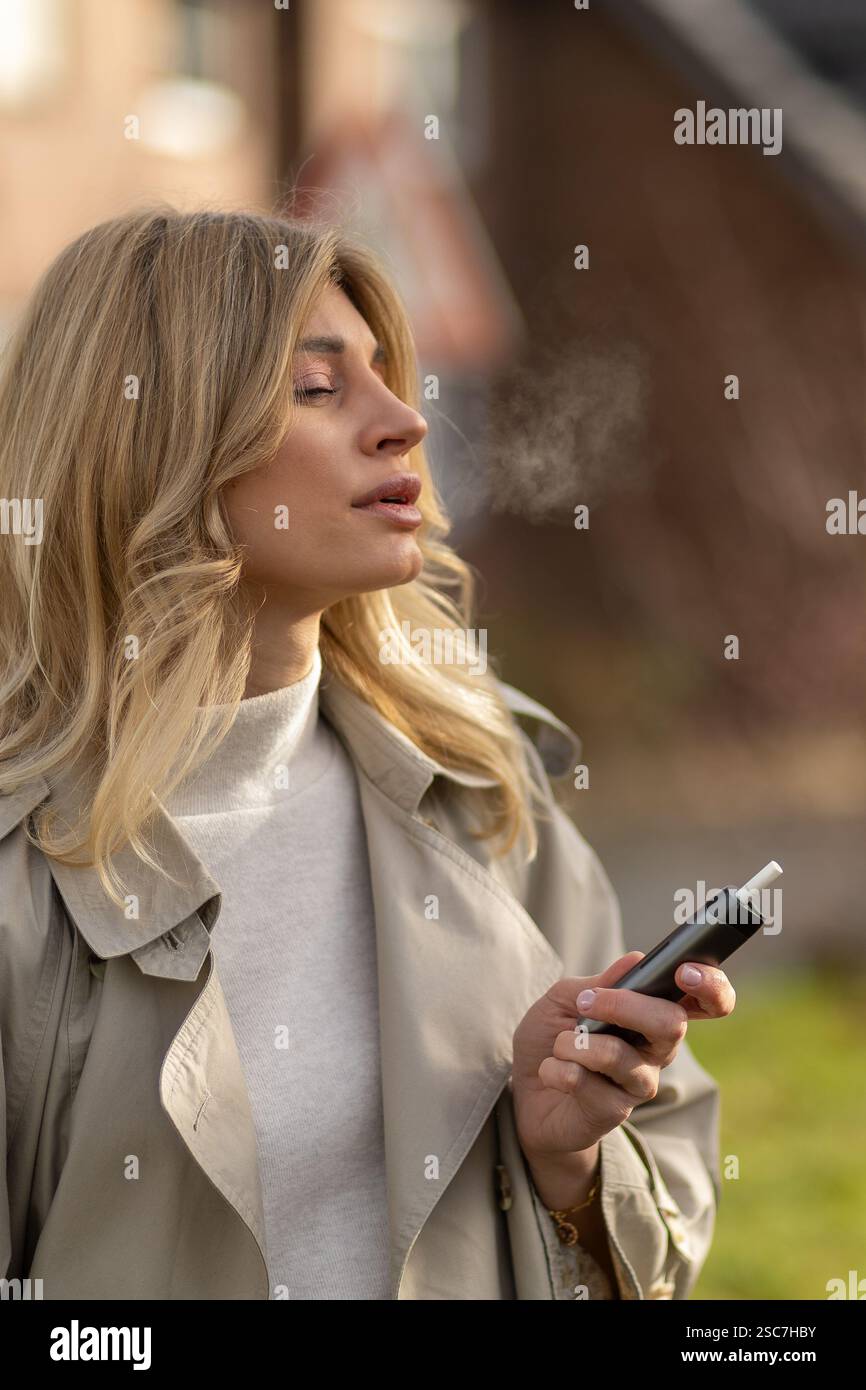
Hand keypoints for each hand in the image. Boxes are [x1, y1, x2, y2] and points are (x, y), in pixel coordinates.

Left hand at [512, 951, 734, 1164]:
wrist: (527, 1090)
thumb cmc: (553, 1037)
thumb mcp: (566, 998)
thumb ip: (599, 983)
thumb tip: (635, 960)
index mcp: (654, 1013)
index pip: (708, 1001)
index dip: (711, 986)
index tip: (685, 973)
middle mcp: (658, 1049)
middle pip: (671, 1024)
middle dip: (624, 1006)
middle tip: (586, 1003)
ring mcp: (640, 1082)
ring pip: (618, 1055)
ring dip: (575, 1043)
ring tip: (560, 1045)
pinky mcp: (615, 1111)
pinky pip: (584, 1080)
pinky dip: (556, 1068)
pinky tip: (552, 1072)